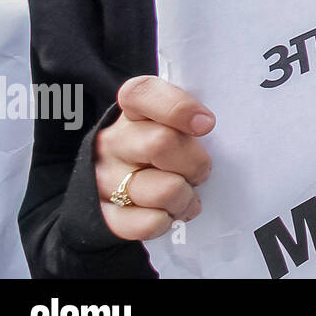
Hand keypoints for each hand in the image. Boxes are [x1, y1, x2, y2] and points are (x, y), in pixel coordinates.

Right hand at [94, 75, 213, 240]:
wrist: (118, 185)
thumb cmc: (164, 146)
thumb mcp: (175, 123)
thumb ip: (191, 119)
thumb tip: (211, 128)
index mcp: (132, 110)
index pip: (142, 93)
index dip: (178, 107)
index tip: (207, 124)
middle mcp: (113, 140)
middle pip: (161, 144)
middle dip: (196, 163)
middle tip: (202, 171)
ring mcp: (104, 178)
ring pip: (163, 190)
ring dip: (186, 198)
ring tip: (188, 195)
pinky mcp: (105, 214)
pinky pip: (149, 223)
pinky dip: (168, 220)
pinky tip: (169, 212)